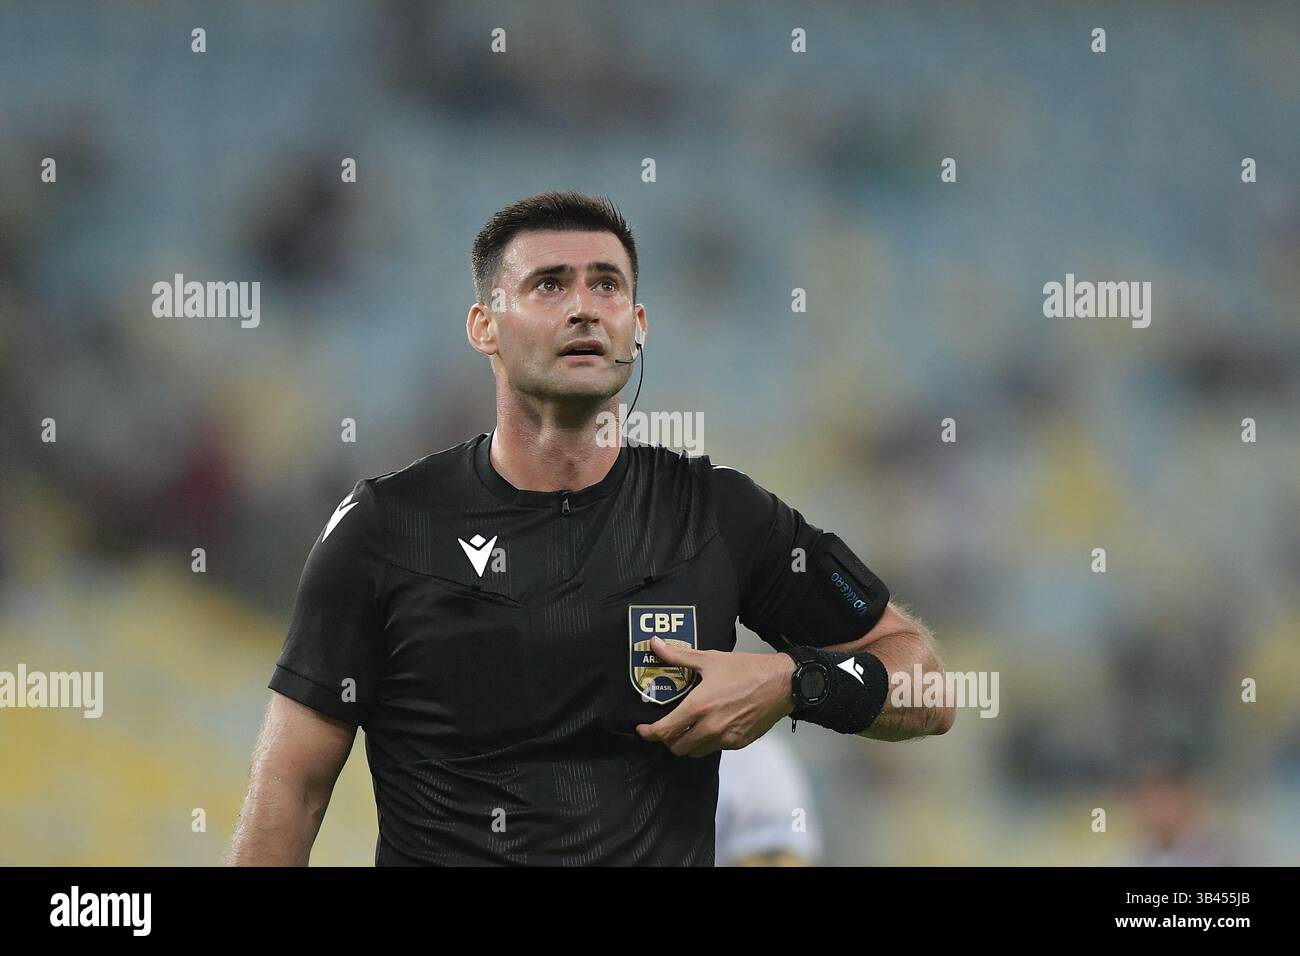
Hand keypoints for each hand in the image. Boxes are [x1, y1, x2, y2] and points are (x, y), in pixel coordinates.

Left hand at [635, 637, 795, 756]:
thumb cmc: (746, 670)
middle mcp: (709, 728)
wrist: (781, 683)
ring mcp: (725, 738)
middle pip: (677, 747)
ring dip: (687, 743)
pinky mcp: (739, 743)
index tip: (643, 730)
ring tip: (687, 728)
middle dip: (668, 740)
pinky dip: (707, 742)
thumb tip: (655, 644)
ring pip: (695, 751)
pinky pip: (715, 748)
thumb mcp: (710, 659)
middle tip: (667, 728)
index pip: (665, 731)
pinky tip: (710, 726)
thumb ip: (678, 656)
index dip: (649, 734)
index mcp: (698, 707)